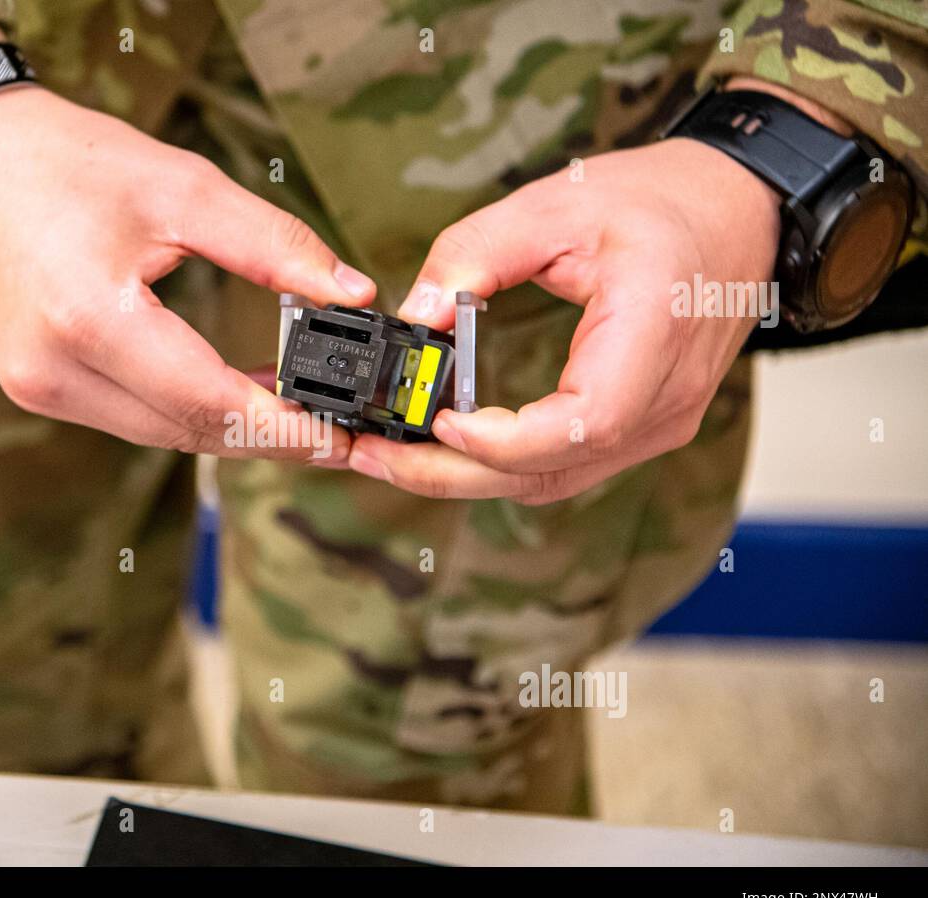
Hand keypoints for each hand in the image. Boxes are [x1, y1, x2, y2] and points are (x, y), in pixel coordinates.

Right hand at [0, 28, 374, 459]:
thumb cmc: (63, 159)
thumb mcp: (181, 187)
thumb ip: (273, 244)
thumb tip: (350, 292)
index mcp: (88, 318)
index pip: (208, 402)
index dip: (284, 428)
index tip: (341, 439)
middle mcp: (53, 371)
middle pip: (186, 432)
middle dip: (266, 437)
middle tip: (334, 431)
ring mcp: (35, 385)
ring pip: (158, 433)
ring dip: (226, 426)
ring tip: (292, 407)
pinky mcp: (32, 384)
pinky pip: (127, 416)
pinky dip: (182, 411)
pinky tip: (226, 390)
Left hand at [347, 136, 779, 500]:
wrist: (740, 209)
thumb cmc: (663, 201)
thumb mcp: (558, 202)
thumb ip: (476, 253)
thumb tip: (416, 313)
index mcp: (654, 331)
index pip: (583, 421)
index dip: (504, 439)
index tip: (439, 421)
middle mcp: (665, 396)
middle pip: (552, 469)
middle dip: (453, 473)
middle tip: (374, 456)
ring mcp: (660, 421)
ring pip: (553, 478)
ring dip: (468, 477)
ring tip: (393, 456)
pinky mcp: (642, 426)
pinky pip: (565, 465)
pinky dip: (501, 465)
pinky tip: (449, 447)